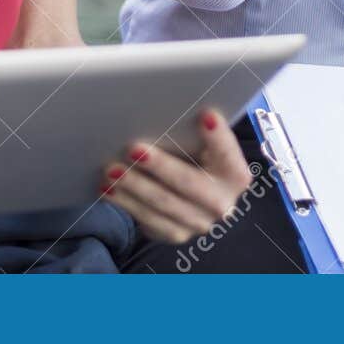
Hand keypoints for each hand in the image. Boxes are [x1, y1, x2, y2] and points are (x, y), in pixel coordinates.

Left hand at [99, 110, 252, 243]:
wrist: (192, 199)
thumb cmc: (194, 159)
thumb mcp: (201, 148)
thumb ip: (193, 135)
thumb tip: (165, 109)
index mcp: (234, 174)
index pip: (227, 152)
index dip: (218, 136)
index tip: (206, 115)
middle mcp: (222, 202)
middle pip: (190, 183)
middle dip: (161, 166)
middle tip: (134, 149)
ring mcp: (199, 222)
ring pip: (164, 204)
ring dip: (134, 186)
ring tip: (111, 169)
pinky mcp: (176, 233)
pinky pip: (149, 220)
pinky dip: (127, 203)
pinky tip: (110, 190)